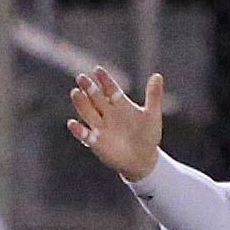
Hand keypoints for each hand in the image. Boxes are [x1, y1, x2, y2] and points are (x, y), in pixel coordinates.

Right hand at [64, 67, 166, 181]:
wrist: (143, 159)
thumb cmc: (148, 135)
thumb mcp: (152, 115)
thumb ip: (153, 95)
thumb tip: (157, 75)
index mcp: (120, 104)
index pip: (110, 89)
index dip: (104, 80)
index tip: (97, 70)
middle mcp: (107, 113)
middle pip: (95, 98)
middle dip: (89, 88)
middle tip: (81, 77)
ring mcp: (100, 127)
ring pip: (88, 112)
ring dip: (81, 103)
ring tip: (75, 92)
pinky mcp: (96, 142)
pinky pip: (84, 135)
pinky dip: (78, 130)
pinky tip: (72, 123)